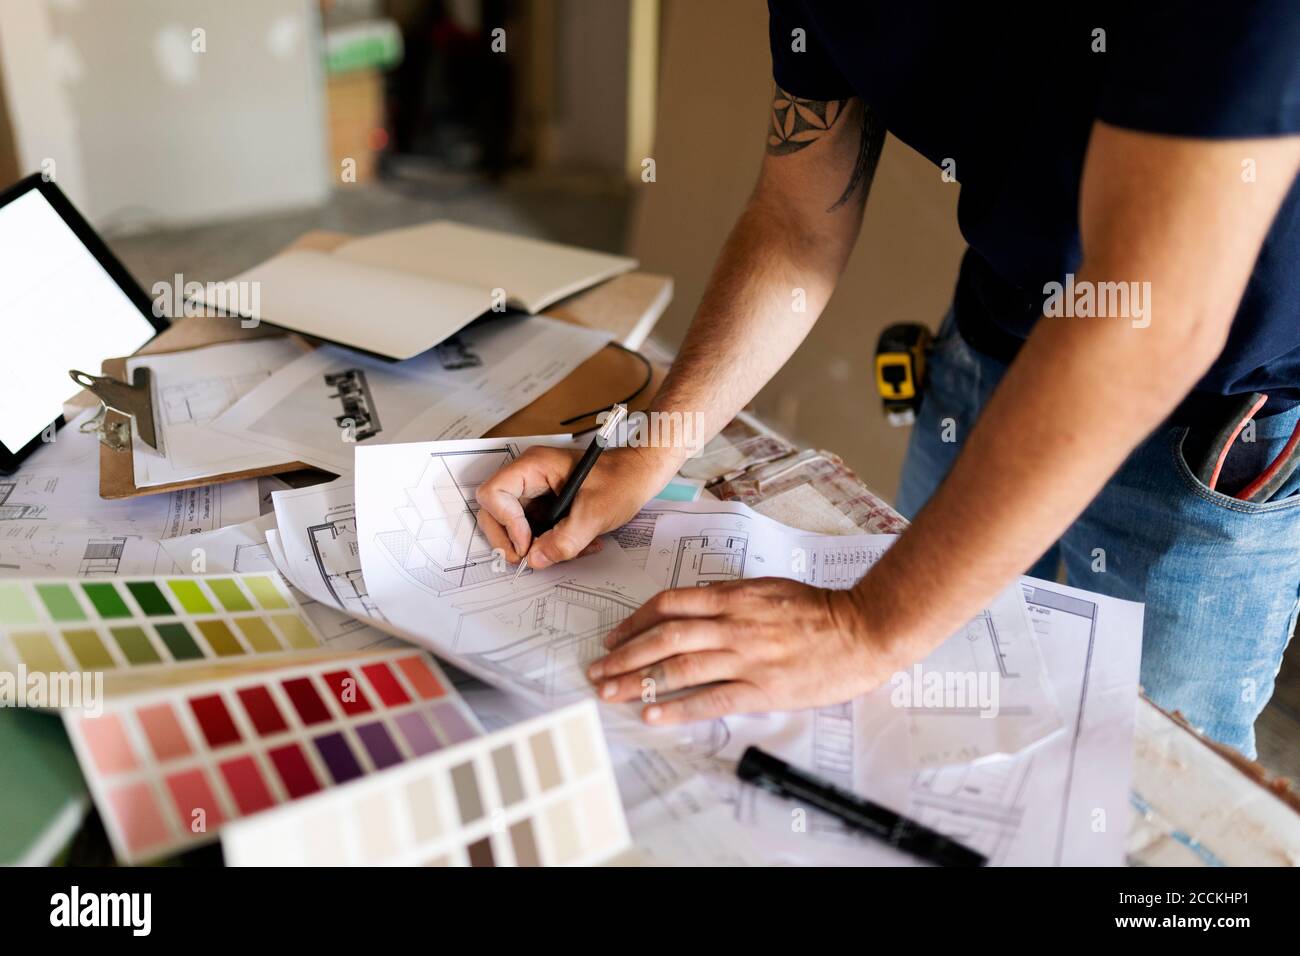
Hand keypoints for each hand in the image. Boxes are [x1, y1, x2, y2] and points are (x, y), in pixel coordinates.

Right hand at [475, 445, 674, 569]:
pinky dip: (550, 543)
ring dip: (535, 545)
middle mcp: (529, 477)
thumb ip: (565, 540)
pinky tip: (576, 544)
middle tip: (530, 559)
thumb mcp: (596, 512)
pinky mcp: (546, 505)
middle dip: (510, 539)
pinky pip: (534, 529)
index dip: (506, 523)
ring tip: (566, 550)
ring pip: (514, 525)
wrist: (642, 474)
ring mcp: (536, 492)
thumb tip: (536, 560)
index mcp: (534, 466)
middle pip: (494, 511)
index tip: (527, 543)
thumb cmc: (622, 479)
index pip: (494, 494)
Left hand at [587, 578, 892, 723]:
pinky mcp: (761, 689)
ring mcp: (745, 657)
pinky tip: (653, 715)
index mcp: (733, 596)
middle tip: (597, 670)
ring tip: (610, 693)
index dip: (635, 621)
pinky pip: (710, 699)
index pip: (670, 604)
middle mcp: (732, 624)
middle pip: (663, 637)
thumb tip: (696, 610)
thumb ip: (731, 598)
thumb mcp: (769, 588)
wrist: (863, 630)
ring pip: (678, 668)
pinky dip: (677, 708)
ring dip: (637, 681)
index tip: (615, 635)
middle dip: (623, 655)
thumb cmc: (820, 610)